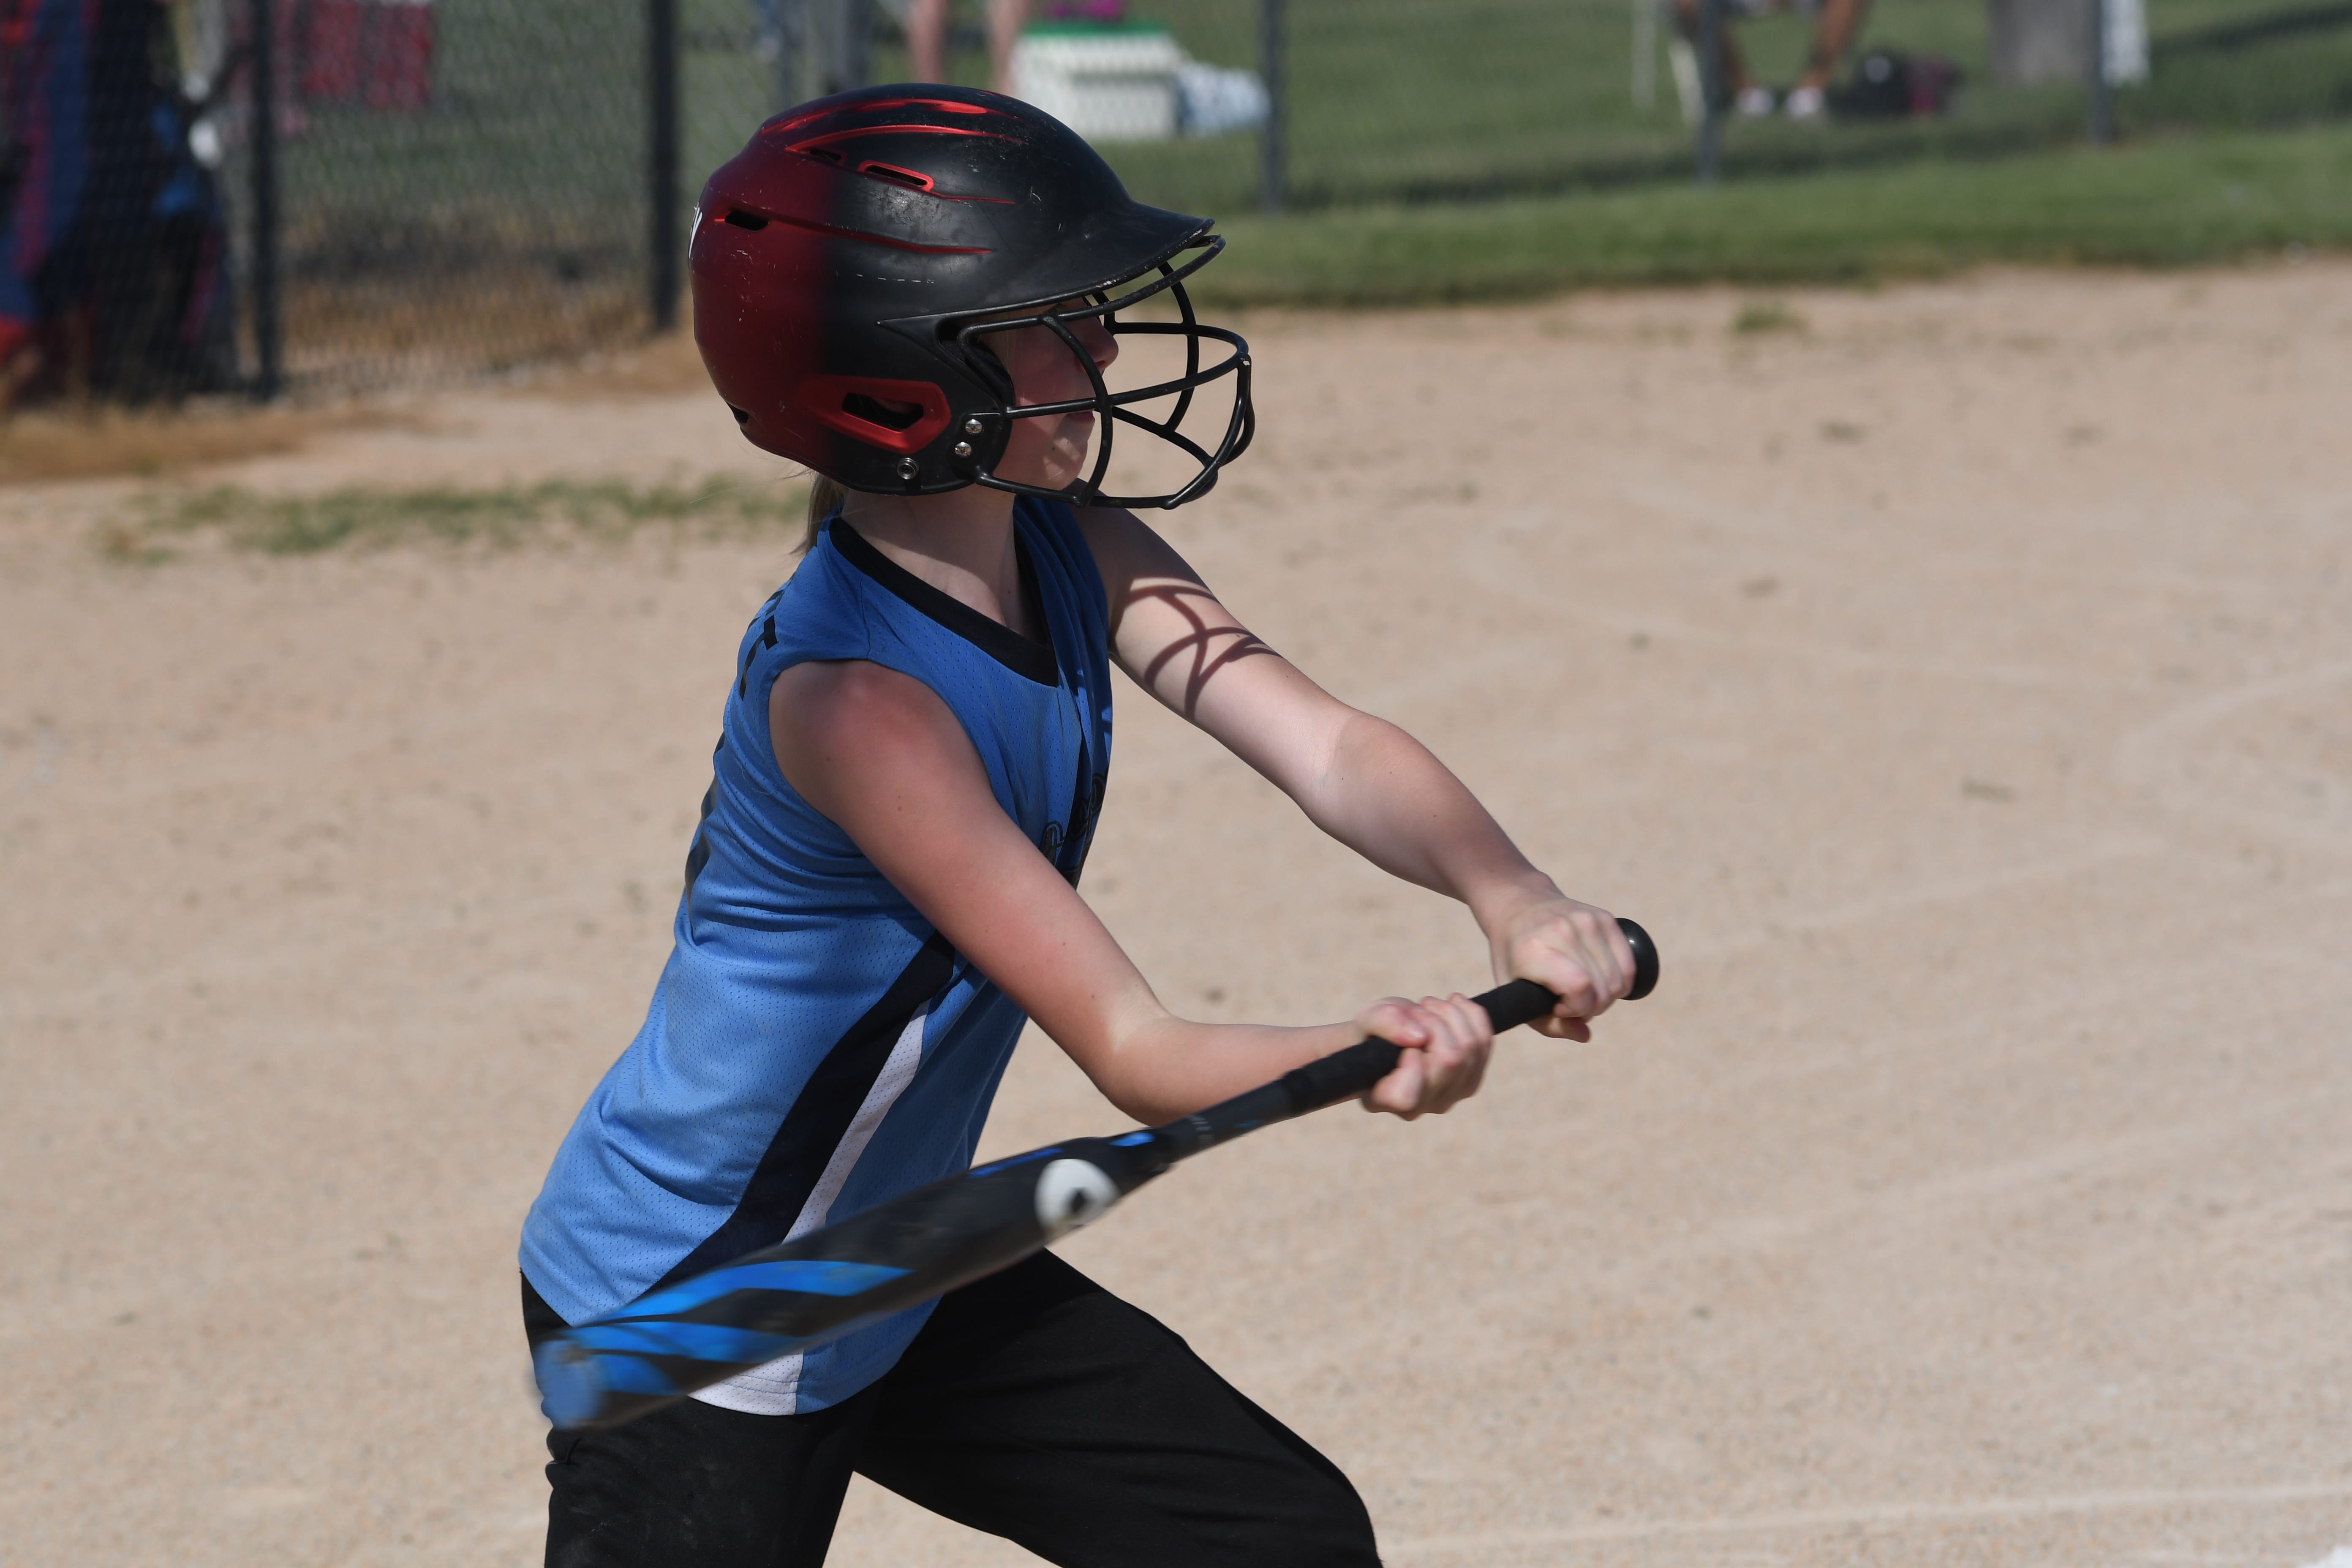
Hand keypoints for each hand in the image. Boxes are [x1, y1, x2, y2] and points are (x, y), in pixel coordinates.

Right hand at [1354, 994, 1493, 1118]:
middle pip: (1449, 1061)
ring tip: (1429, 1005)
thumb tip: (1420, 1036)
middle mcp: (1416, 1108)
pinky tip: (1453, 1004)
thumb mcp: (1368, 1018)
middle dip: (1435, 1021)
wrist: (1389, 1038)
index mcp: (1381, 1098)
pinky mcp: (1469, 1084)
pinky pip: (1484, 1043)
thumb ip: (1386, 1022)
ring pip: (1470, 1049)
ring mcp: (1447, 1099)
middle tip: (1417, 1008)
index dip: (1412, 1062)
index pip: (1406, 1095)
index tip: (1406, 1040)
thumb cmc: (1373, 1032)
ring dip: (1451, 1014)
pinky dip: (1472, 1015)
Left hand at [1487, 894, 1633, 1041]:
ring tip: (1583, 991)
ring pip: (1619, 980)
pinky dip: (1619, 983)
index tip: (1558, 1006)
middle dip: (1591, 1008)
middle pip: (1603, 989)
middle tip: (1571, 1002)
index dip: (1575, 1008)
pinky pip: (1629, 966)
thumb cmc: (1516, 958)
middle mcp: (1564, 930)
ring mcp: (1589, 921)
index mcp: (1535, 949)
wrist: (1520, 907)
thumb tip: (1585, 1034)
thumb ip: (1549, 1024)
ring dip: (1605, 997)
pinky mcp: (1606, 918)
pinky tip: (1598, 980)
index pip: (1579, 987)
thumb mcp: (1516, 994)